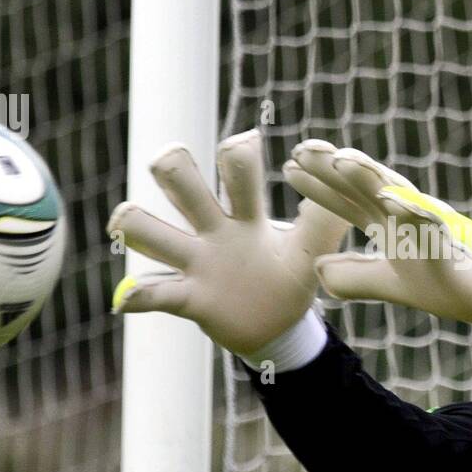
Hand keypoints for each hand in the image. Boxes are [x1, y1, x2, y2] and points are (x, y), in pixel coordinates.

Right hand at [107, 130, 349, 354]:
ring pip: (157, 236)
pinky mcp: (189, 299)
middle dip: (176, 170)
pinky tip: (125, 300)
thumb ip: (323, 225)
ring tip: (126, 216)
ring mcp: (197, 264)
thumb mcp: (310, 256)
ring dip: (139, 225)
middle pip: (186, 190)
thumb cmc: (290, 283)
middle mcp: (214, 232)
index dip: (239, 155)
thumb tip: (347, 190)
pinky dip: (139, 297)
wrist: (276, 330)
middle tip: (169, 159)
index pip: (238, 175)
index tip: (245, 141)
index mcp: (246, 218)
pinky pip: (157, 295)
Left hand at [283, 139, 471, 330]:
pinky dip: (410, 209)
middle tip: (302, 149)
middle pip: (362, 186)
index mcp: (385, 222)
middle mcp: (401, 214)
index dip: (318, 186)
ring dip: (368, 174)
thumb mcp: (384, 284)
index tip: (290, 168)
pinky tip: (390, 199)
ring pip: (393, 191)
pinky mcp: (445, 239)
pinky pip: (427, 221)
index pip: (345, 200)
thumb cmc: (436, 283)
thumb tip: (318, 269)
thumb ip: (352, 277)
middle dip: (333, 167)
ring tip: (341, 159)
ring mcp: (423, 222)